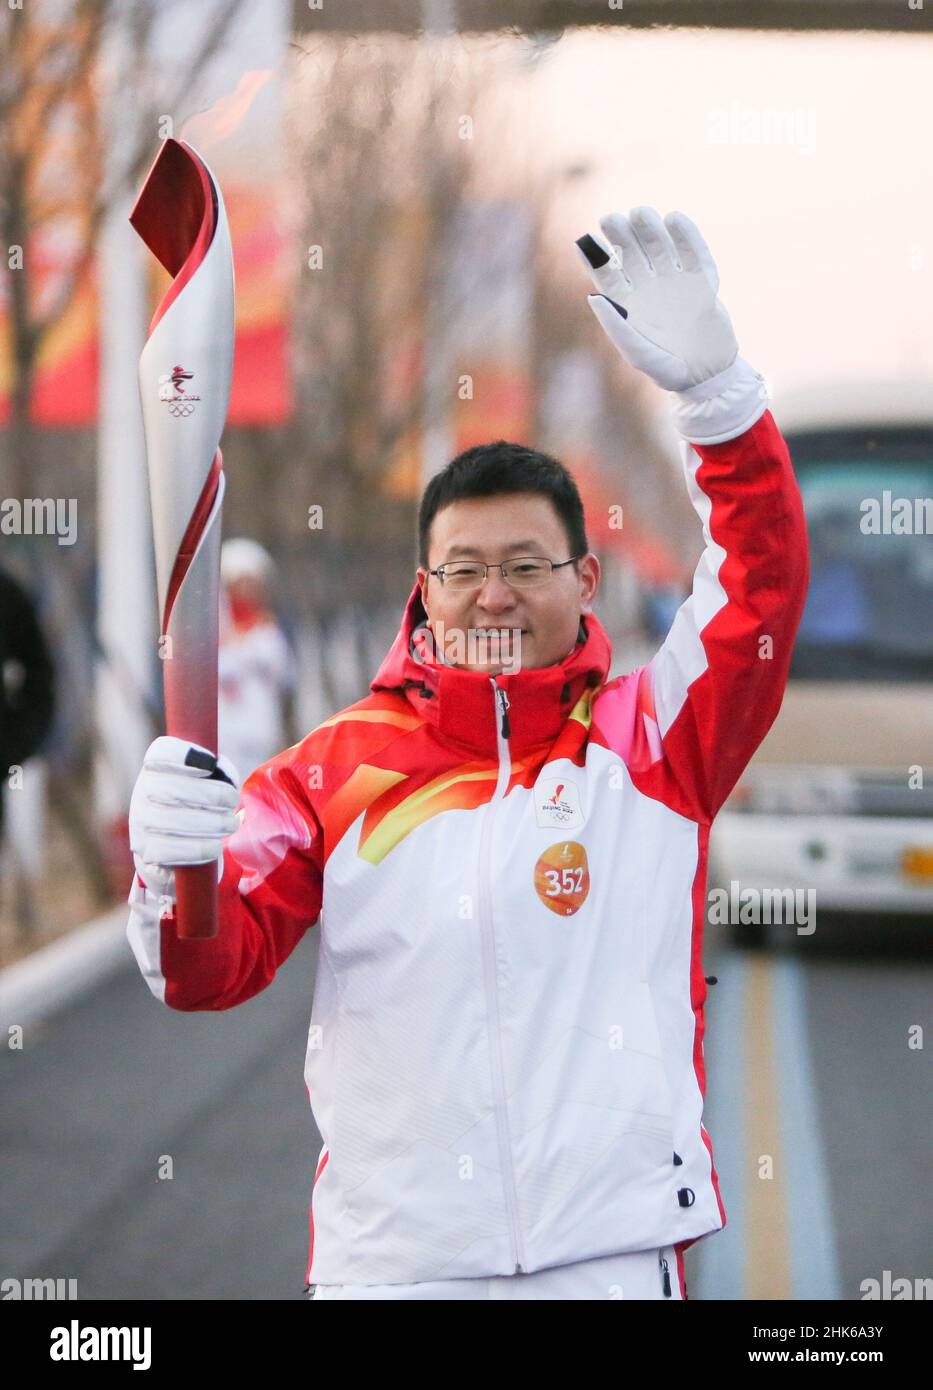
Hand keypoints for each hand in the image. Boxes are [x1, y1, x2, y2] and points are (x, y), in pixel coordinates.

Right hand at [129, 735, 240, 902]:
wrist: (178, 838)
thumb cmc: (202, 798)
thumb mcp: (213, 777)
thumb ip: (221, 771)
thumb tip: (224, 778)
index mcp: (157, 766)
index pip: (161, 754)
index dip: (182, 757)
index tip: (209, 764)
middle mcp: (143, 792)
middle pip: (168, 790)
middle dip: (208, 795)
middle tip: (232, 801)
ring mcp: (140, 823)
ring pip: (169, 823)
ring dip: (208, 825)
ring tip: (230, 824)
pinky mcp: (145, 852)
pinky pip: (165, 853)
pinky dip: (193, 851)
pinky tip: (213, 848)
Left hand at [575, 206, 738, 390]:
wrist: (708, 376)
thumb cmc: (667, 370)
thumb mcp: (638, 353)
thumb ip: (616, 326)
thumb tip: (591, 296)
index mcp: (626, 302)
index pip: (606, 271)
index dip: (597, 254)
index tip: (588, 239)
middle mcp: (648, 286)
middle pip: (631, 251)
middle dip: (622, 234)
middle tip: (613, 219)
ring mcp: (675, 280)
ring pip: (660, 244)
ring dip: (650, 227)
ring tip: (641, 214)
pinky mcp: (702, 279)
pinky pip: (693, 251)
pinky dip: (686, 234)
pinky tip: (675, 219)